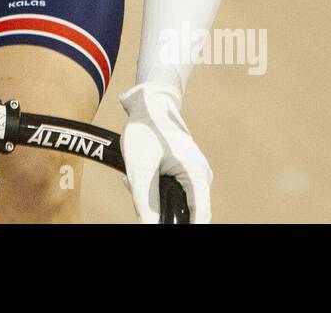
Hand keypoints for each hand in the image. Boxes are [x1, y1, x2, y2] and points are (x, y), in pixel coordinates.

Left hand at [119, 82, 212, 222]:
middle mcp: (200, 177)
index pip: (200, 218)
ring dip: (151, 197)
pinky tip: (133, 176)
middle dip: (158, 209)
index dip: (183, 226)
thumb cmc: (146, 130)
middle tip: (135, 191)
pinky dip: (150, 187)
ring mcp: (192, 174)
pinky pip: (168, 189)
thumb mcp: (141, 168)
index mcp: (197, 176)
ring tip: (130, 180)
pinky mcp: (182, 171)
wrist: (147, 102)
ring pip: (173, 200)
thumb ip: (145, 201)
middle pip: (183, 210)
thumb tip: (148, 226)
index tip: (163, 226)